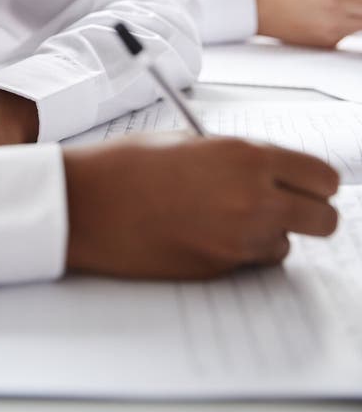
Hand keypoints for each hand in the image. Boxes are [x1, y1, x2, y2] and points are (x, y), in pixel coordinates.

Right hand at [63, 135, 338, 279]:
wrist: (86, 204)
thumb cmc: (126, 165)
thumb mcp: (188, 141)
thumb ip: (236, 156)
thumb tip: (267, 170)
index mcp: (245, 157)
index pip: (323, 177)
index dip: (317, 180)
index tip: (308, 181)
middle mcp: (251, 200)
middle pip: (325, 220)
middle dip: (310, 211)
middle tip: (287, 203)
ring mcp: (236, 241)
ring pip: (287, 243)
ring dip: (271, 231)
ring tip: (229, 213)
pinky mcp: (217, 270)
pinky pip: (251, 261)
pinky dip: (242, 250)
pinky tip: (207, 231)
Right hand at [254, 0, 361, 46]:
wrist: (262, 10)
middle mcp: (338, 20)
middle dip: (361, 7)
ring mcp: (333, 35)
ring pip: (359, 27)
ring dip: (355, 16)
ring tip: (333, 5)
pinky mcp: (327, 45)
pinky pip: (345, 35)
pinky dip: (342, 25)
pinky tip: (324, 16)